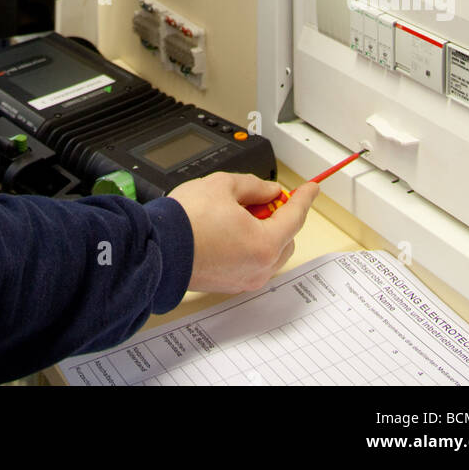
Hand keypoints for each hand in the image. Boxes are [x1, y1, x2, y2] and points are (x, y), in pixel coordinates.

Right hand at [168, 171, 319, 293]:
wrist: (158, 249)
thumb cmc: (186, 222)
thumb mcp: (223, 186)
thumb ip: (254, 186)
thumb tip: (268, 191)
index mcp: (265, 244)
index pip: (295, 217)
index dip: (304, 198)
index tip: (310, 189)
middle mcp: (259, 267)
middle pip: (286, 238)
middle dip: (280, 216)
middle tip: (263, 198)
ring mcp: (244, 279)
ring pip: (270, 253)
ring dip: (265, 232)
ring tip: (240, 213)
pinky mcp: (229, 284)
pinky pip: (253, 263)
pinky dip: (251, 246)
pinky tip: (230, 229)